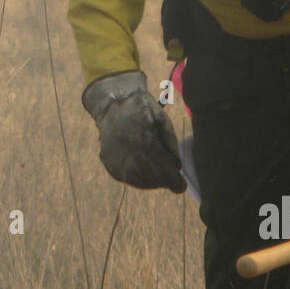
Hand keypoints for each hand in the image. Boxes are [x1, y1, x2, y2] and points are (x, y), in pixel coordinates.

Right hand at [82, 70, 185, 192]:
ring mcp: (116, 158)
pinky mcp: (108, 161)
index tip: (181, 187)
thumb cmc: (143, 109)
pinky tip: (144, 172)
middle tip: (172, 181)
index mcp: (146, 142)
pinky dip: (137, 178)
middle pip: (151, 179)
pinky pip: (125, 176)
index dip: (174, 182)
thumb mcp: (163, 121)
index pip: (163, 171)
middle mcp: (129, 153)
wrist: (113, 101)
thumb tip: (176, 168)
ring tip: (159, 176)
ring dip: (151, 182)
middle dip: (164, 182)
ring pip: (137, 181)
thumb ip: (171, 145)